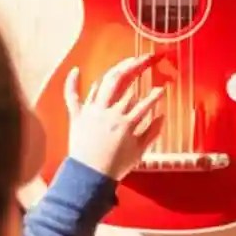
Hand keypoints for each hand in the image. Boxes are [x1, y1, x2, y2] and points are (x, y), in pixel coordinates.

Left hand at [63, 54, 165, 179]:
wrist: (88, 177)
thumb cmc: (114, 166)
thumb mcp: (139, 152)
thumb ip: (152, 132)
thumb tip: (163, 116)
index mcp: (126, 122)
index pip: (145, 102)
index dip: (156, 94)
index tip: (162, 89)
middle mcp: (109, 112)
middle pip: (124, 82)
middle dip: (137, 66)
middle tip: (146, 58)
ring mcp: (92, 112)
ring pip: (105, 84)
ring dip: (117, 69)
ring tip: (127, 61)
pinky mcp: (77, 116)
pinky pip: (72, 97)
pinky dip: (72, 83)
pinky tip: (76, 69)